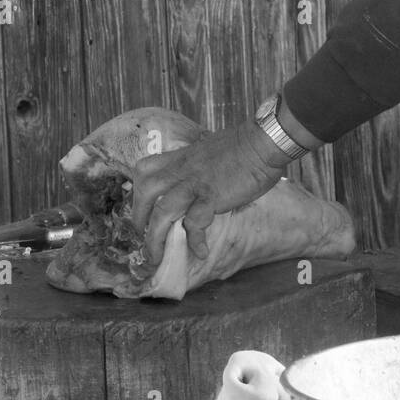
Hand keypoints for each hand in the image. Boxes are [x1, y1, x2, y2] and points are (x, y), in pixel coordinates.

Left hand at [130, 121, 285, 264]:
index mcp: (179, 158)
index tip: (142, 211)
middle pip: (145, 193)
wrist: (262, 143)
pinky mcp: (212, 197)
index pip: (144, 170)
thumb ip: (194, 166)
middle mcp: (182, 170)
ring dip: (155, 240)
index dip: (137, 193)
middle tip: (143, 238)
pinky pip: (195, 223)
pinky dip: (195, 240)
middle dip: (138, 219)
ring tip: (158, 256)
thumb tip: (192, 181)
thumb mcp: (207, 152)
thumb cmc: (241, 147)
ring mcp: (195, 184)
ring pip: (162, 213)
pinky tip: (201, 251)